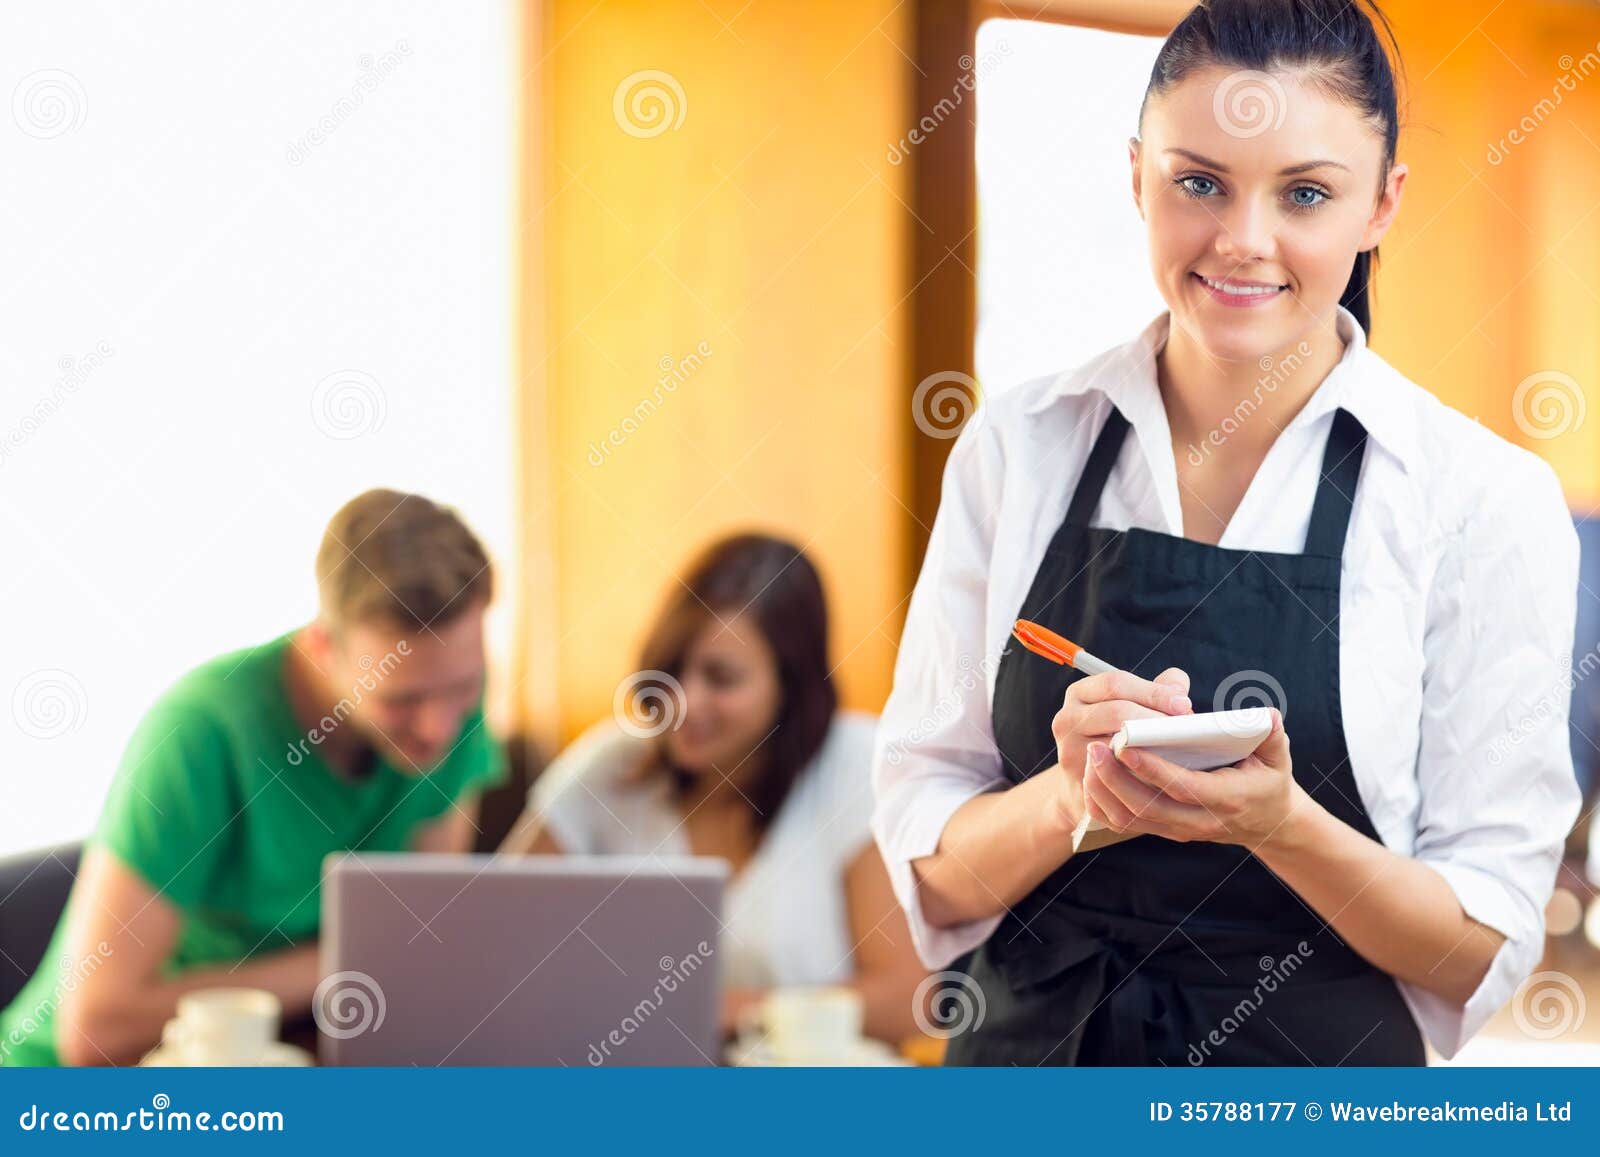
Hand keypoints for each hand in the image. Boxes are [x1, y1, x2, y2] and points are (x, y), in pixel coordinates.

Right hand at [1051, 667, 1193, 799]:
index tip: (1183, 704)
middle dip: (1155, 718)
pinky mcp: (1078, 782)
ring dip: (1152, 747)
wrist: (1087, 782)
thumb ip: (1154, 690)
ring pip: (1117, 746)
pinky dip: (1143, 773)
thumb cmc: (1116, 735)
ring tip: (1179, 748)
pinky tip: (1164, 772)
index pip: (1116, 684)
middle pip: (1116, 712)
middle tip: (1185, 728)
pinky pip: (1116, 776)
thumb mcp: (1129, 706)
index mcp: (1080, 693)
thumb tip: (1179, 687)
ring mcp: (1069, 751)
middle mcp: (1067, 719)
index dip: (1153, 692)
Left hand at [1082, 708, 1312, 848]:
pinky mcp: (1165, 830)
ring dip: (1104, 790)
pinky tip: (1090, 778)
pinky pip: (1126, 824)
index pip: (1183, 787)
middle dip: (1117, 778)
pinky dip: (1103, 804)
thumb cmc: (1267, 779)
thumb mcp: (1276, 756)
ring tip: (1089, 757)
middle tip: (1094, 747)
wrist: (1265, 822)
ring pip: (1131, 819)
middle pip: (1149, 807)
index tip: (1126, 745)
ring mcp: (1179, 829)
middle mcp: (1199, 820)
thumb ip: (1270, 734)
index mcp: (1228, 798)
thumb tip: (1267, 716)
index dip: (1153, 769)